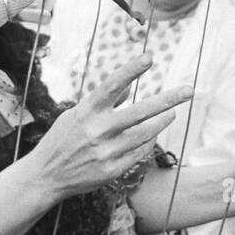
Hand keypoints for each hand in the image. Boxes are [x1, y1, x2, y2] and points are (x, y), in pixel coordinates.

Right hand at [26, 54, 192, 202]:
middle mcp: (96, 131)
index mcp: (85, 112)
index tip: (149, 57)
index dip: (130, 71)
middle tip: (189, 90)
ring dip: (162, 122)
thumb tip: (127, 86)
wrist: (45, 176)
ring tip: (173, 113)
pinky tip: (153, 135)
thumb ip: (103, 102)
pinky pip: (138, 153)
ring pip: (144, 134)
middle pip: (139, 112)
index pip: (112, 86)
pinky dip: (148, 142)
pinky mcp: (111, 171)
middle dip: (167, 101)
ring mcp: (105, 152)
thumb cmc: (62, 139)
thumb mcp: (76, 114)